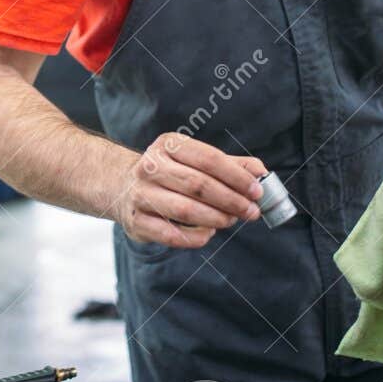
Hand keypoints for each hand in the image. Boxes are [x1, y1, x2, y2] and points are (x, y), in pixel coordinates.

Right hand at [119, 133, 266, 248]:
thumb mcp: (195, 160)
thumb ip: (229, 165)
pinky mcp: (137, 221)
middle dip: (231, 200)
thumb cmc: (170, 173)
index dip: (237, 176)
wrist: (122, 186)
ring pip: (185, 210)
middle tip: (251, 211)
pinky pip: (172, 234)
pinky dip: (196, 236)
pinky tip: (209, 233)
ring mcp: (141, 194)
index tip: (257, 191)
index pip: (209, 159)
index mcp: (168, 145)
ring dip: (216, 218)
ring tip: (232, 220)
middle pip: (199, 185)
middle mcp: (151, 166)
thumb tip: (260, 172)